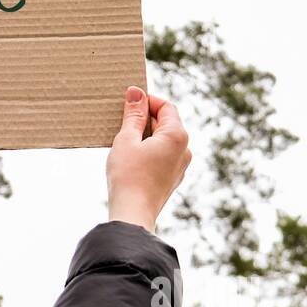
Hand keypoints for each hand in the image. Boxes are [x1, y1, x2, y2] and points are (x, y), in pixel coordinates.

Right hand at [106, 86, 191, 232]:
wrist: (133, 213)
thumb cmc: (128, 175)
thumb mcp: (126, 139)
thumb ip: (133, 115)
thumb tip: (136, 92)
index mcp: (177, 136)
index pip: (166, 106)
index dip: (147, 100)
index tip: (128, 100)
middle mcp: (185, 150)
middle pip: (166, 123)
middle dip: (145, 118)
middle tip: (121, 120)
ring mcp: (181, 166)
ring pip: (164, 140)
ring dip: (146, 135)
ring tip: (124, 140)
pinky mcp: (173, 179)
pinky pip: (163, 156)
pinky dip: (149, 150)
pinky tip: (131, 157)